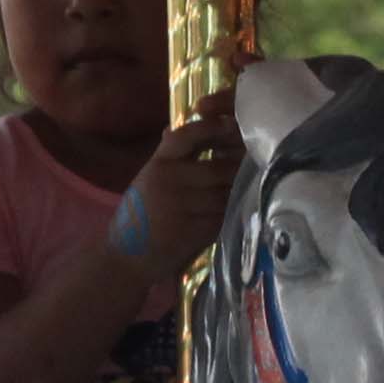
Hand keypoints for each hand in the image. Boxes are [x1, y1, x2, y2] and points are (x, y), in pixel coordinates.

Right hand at [110, 92, 247, 277]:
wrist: (126, 257)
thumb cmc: (139, 216)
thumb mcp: (147, 179)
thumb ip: (168, 155)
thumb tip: (184, 126)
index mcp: (158, 164)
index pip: (187, 135)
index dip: (213, 127)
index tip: (230, 125)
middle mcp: (170, 181)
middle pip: (218, 167)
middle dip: (239, 166)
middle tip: (256, 163)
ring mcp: (183, 206)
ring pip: (226, 192)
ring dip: (241, 189)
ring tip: (254, 185)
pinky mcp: (196, 230)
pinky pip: (225, 214)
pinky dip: (236, 210)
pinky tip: (243, 207)